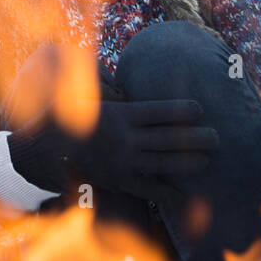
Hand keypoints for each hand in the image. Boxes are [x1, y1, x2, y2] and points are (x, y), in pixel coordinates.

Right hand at [6, 97, 218, 205]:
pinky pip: (146, 188)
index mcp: (119, 114)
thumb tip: (122, 65)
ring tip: (207, 160)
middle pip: (168, 139)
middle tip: (216, 137)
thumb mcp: (87, 90)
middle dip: (196, 139)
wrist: (43, 147)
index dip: (181, 110)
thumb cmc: (69, 112)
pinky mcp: (117, 182)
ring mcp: (121, 163)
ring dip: (187, 163)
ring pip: (162, 164)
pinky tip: (183, 194)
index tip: (200, 109)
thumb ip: (109, 81)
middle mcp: (124, 140)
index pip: (158, 111)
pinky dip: (165, 192)